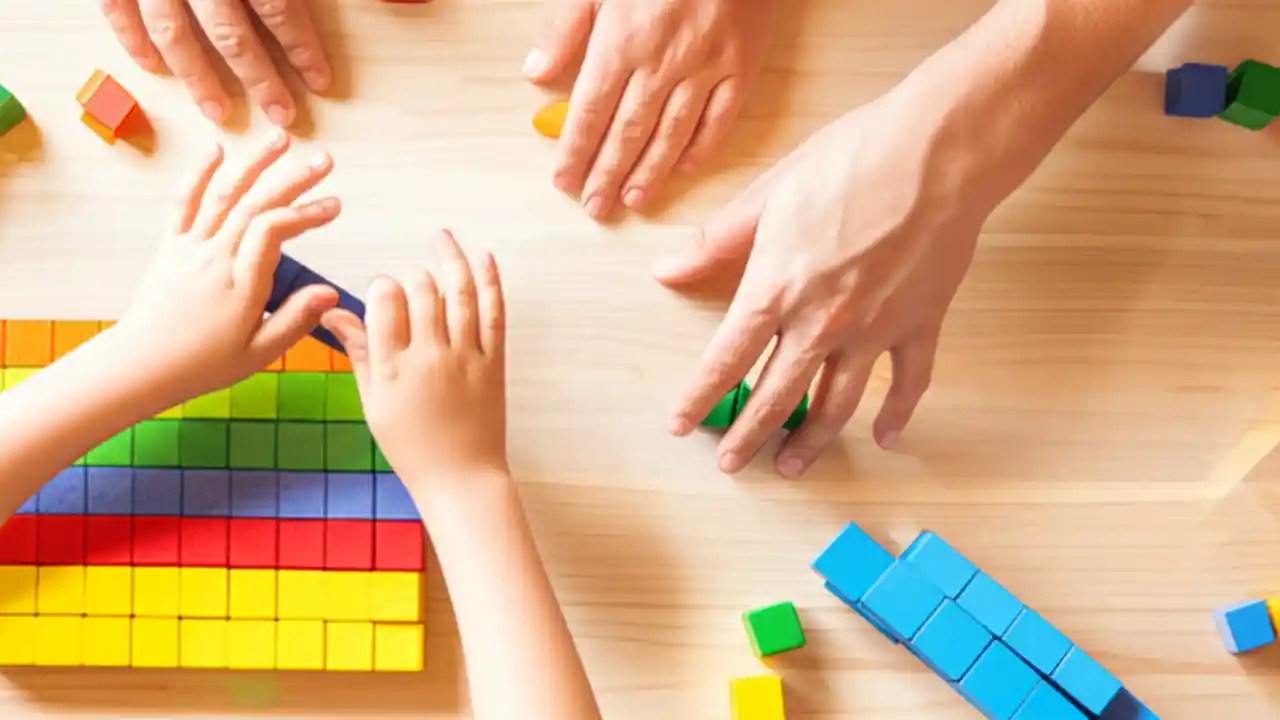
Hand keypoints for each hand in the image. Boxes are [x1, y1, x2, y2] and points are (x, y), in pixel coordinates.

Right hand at [99, 0, 331, 125]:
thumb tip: (354, 5)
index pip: (278, 9)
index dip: (301, 48)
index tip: (321, 81)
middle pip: (230, 34)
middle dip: (259, 79)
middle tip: (283, 115)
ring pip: (174, 32)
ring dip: (198, 77)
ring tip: (220, 113)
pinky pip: (118, 11)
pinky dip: (133, 40)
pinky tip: (151, 66)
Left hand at [119, 132, 341, 403]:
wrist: (142, 363)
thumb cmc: (203, 363)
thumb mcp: (258, 352)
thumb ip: (295, 320)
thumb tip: (331, 293)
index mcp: (240, 284)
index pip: (273, 232)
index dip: (305, 213)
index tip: (334, 205)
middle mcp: (215, 257)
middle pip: (255, 205)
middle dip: (292, 178)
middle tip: (324, 160)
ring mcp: (191, 247)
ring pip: (224, 195)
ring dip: (253, 163)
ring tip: (280, 139)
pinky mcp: (173, 245)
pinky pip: (184, 202)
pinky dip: (199, 173)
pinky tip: (216, 150)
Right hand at [322, 231, 508, 485]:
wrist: (461, 478)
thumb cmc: (411, 446)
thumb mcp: (373, 403)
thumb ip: (359, 353)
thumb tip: (333, 312)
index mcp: (393, 368)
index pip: (385, 301)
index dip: (382, 287)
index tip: (383, 293)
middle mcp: (430, 357)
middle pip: (421, 290)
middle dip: (412, 275)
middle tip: (410, 282)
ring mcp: (466, 357)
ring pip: (459, 292)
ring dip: (451, 257)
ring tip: (442, 236)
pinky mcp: (494, 361)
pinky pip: (494, 312)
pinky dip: (490, 280)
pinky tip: (483, 256)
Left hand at [524, 0, 775, 219]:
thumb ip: (567, 22)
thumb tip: (536, 71)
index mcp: (624, 37)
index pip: (591, 110)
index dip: (575, 151)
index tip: (563, 182)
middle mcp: (665, 60)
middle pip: (628, 132)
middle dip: (607, 174)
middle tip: (594, 208)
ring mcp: (709, 66)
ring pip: (672, 134)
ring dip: (649, 173)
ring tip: (632, 200)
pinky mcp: (744, 66)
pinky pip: (720, 120)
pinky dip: (699, 150)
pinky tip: (680, 170)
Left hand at [656, 93, 989, 476]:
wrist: (937, 152)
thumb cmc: (853, 159)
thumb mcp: (768, 194)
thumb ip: (716, 241)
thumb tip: (667, 270)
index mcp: (777, 289)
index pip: (725, 360)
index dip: (699, 398)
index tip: (681, 424)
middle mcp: (822, 323)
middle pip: (775, 397)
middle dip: (748, 437)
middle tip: (730, 465)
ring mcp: (874, 331)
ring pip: (836, 406)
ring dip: (810, 443)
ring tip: (790, 467)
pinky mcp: (919, 324)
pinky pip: (907, 384)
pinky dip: (896, 415)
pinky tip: (884, 437)